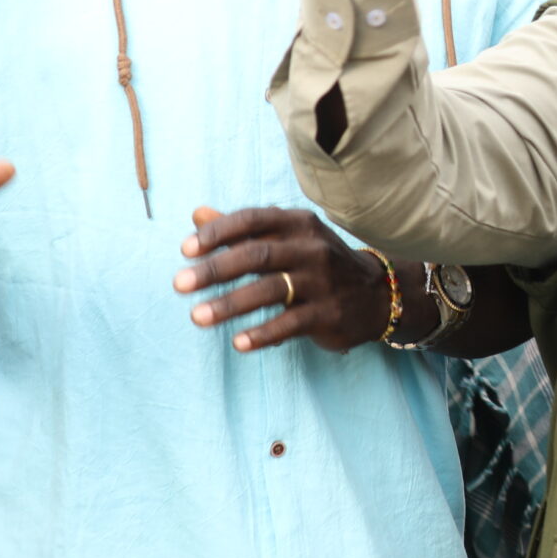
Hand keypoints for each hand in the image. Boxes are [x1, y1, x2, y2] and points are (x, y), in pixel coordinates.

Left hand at [175, 205, 388, 352]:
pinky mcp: (328, 313)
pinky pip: (290, 323)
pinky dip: (263, 333)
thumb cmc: (318, 264)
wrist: (377, 295)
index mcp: (298, 224)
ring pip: (270, 290)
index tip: (185, 250)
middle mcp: (311, 248)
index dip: (218, 232)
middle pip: (257, 254)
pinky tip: (237, 342)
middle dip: (215, 270)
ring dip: (230, 304)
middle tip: (179, 284)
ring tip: (197, 317)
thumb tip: (197, 214)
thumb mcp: (288, 239)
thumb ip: (244, 229)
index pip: (253, 220)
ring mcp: (322, 281)